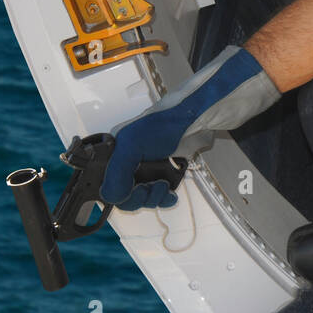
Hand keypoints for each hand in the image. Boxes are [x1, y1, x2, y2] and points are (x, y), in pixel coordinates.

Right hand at [101, 46, 279, 209]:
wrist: (206, 115)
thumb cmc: (169, 124)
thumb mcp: (133, 145)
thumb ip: (117, 173)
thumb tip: (113, 198)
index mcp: (116, 146)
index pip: (106, 180)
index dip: (119, 191)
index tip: (135, 191)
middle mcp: (131, 152)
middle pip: (126, 188)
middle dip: (139, 195)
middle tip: (154, 188)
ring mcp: (152, 158)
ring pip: (144, 190)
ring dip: (153, 196)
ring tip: (165, 189)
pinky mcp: (172, 161)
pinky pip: (162, 186)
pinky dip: (165, 194)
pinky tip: (172, 195)